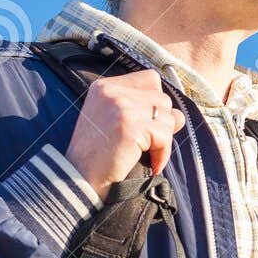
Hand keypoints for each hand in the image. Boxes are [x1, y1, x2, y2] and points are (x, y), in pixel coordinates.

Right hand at [63, 69, 184, 201]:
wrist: (78, 179)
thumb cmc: (97, 155)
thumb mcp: (111, 120)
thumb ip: (139, 109)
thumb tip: (179, 116)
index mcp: (105, 86)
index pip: (150, 79)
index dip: (156, 101)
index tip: (148, 123)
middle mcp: (113, 91)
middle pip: (162, 98)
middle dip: (162, 124)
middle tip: (149, 144)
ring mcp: (122, 106)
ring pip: (167, 116)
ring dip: (163, 140)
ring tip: (146, 154)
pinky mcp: (131, 126)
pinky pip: (164, 136)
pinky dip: (162, 153)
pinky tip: (151, 164)